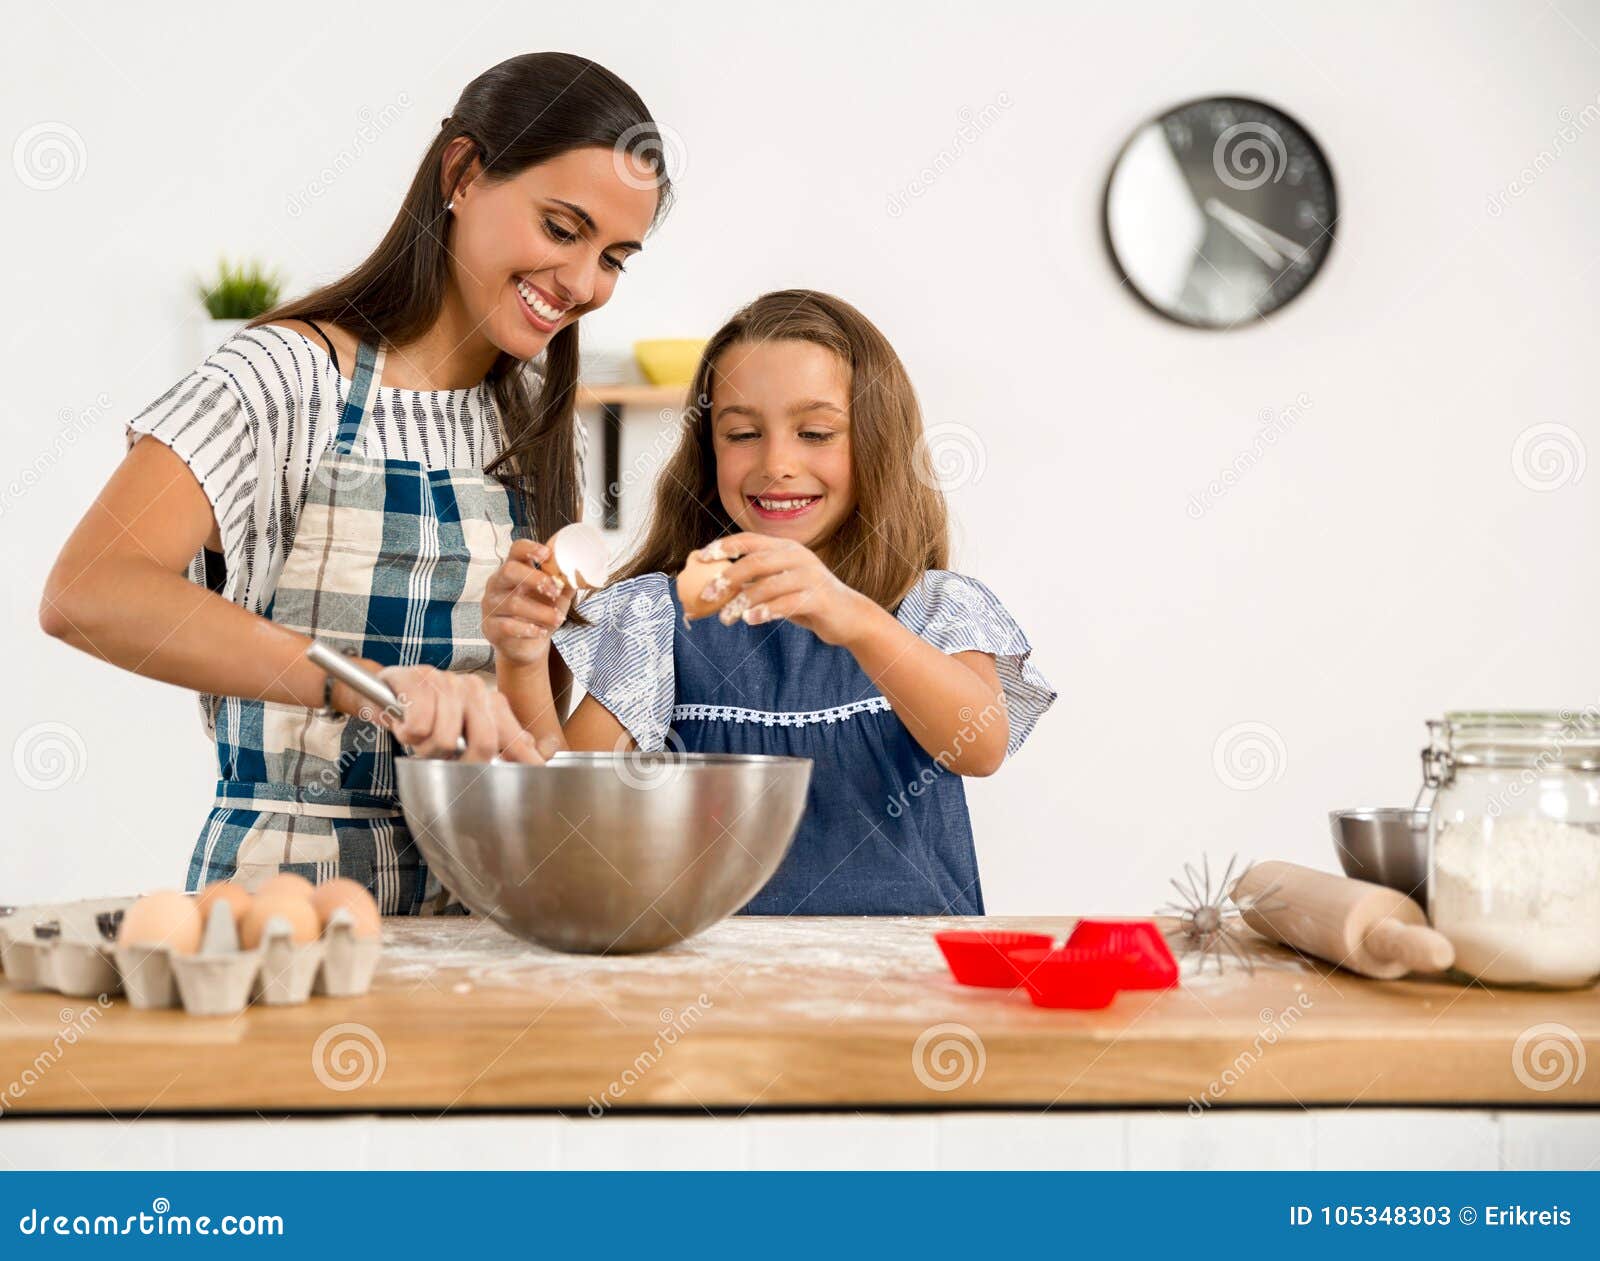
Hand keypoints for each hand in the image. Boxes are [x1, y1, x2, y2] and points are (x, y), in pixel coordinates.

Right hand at [372, 664, 546, 762]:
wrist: (383, 691)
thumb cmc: (427, 714)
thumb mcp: (465, 728)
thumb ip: (500, 740)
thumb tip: (535, 758)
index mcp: (489, 700)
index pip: (512, 734)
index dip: (524, 757)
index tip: (537, 771)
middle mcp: (472, 687)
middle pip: (483, 742)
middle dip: (461, 761)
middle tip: (443, 758)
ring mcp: (444, 681)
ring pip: (445, 740)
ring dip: (426, 750)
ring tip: (420, 738)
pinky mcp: (415, 681)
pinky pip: (418, 728)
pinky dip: (407, 735)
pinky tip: (405, 725)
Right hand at [483, 539, 573, 666]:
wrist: (526, 647)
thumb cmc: (540, 615)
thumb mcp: (556, 597)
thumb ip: (566, 583)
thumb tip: (581, 573)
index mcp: (514, 570)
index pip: (516, 550)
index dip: (530, 548)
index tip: (547, 554)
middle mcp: (498, 584)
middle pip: (509, 570)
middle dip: (536, 579)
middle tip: (555, 591)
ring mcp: (491, 605)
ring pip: (513, 603)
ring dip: (541, 611)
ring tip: (558, 619)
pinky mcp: (490, 627)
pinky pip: (507, 626)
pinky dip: (528, 629)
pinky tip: (541, 631)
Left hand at [692, 534, 874, 646]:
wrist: (848, 617)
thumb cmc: (805, 601)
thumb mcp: (778, 587)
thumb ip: (752, 582)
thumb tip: (712, 586)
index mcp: (785, 548)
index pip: (749, 540)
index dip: (723, 547)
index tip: (700, 558)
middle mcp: (797, 556)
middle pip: (755, 562)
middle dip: (727, 579)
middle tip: (707, 596)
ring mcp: (810, 576)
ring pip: (768, 585)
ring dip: (742, 602)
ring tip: (725, 619)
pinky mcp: (819, 598)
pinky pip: (786, 603)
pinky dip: (765, 612)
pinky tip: (750, 620)